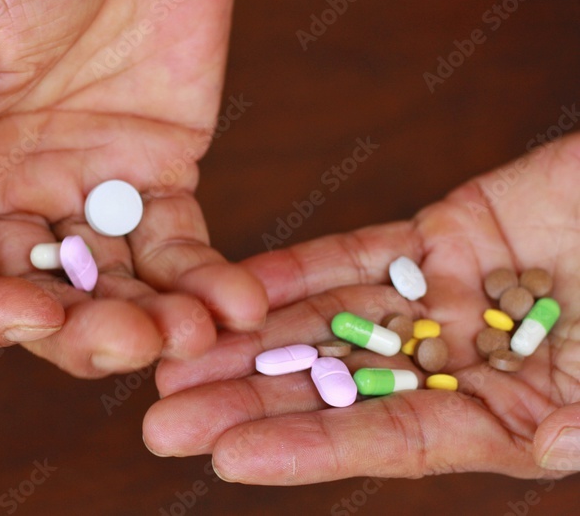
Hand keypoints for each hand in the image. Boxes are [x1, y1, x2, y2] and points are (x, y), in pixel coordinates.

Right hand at [0, 0, 263, 375]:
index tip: (36, 314)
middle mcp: (11, 185)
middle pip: (32, 298)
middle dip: (79, 334)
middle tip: (135, 341)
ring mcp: (87, 180)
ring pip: (109, 288)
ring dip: (147, 325)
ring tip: (191, 333)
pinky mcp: (160, 167)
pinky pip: (178, 246)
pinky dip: (204, 282)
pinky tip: (230, 303)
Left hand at [143, 133, 579, 481]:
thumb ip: (574, 425)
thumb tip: (533, 448)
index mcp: (516, 424)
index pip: (393, 445)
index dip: (309, 452)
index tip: (224, 459)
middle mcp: (470, 371)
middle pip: (340, 390)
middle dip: (248, 404)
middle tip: (159, 422)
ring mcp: (453, 302)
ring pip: (333, 324)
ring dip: (251, 341)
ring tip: (169, 359)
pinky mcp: (447, 237)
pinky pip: (358, 255)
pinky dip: (297, 271)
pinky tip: (231, 287)